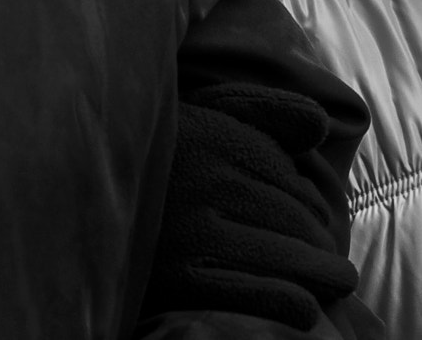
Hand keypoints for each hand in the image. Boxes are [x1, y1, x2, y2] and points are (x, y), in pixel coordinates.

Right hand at [141, 83, 360, 329]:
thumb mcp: (210, 113)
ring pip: (283, 256)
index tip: (319, 222)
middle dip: (322, 243)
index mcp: (219, 138)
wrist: (84, 183)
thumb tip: (322, 126)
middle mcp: (209, 180)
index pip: (294, 182)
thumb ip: (267, 111)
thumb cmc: (165, 152)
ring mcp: (194, 230)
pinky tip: (306, 309)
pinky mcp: (180, 276)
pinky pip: (253, 293)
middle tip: (336, 263)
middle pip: (295, 221)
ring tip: (338, 282)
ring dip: (320, 274)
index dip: (316, 206)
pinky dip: (288, 302)